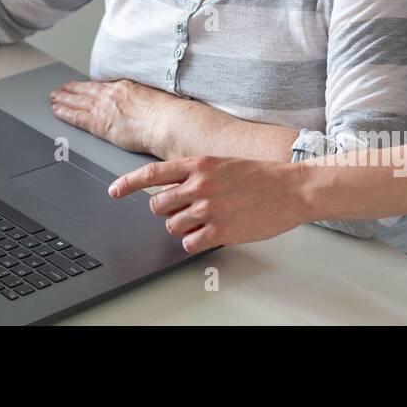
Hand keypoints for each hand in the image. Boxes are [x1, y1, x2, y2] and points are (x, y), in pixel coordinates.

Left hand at [49, 78, 176, 154]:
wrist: (165, 122)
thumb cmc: (167, 113)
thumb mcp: (155, 96)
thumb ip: (143, 97)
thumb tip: (145, 102)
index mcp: (125, 86)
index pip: (103, 85)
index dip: (90, 85)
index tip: (84, 84)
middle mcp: (111, 94)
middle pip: (87, 90)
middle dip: (73, 89)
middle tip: (61, 88)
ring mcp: (104, 108)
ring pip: (78, 102)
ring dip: (64, 99)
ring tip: (54, 97)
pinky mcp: (99, 124)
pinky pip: (77, 117)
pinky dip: (65, 113)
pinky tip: (57, 111)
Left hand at [108, 156, 302, 253]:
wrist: (292, 189)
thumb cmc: (260, 176)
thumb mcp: (223, 164)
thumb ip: (196, 174)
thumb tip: (173, 190)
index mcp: (198, 165)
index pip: (152, 174)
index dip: (128, 183)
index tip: (114, 190)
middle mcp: (198, 185)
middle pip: (157, 205)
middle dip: (166, 211)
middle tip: (184, 210)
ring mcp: (208, 209)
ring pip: (171, 225)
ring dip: (182, 227)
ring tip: (205, 220)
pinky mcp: (219, 232)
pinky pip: (189, 243)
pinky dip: (195, 241)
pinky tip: (210, 233)